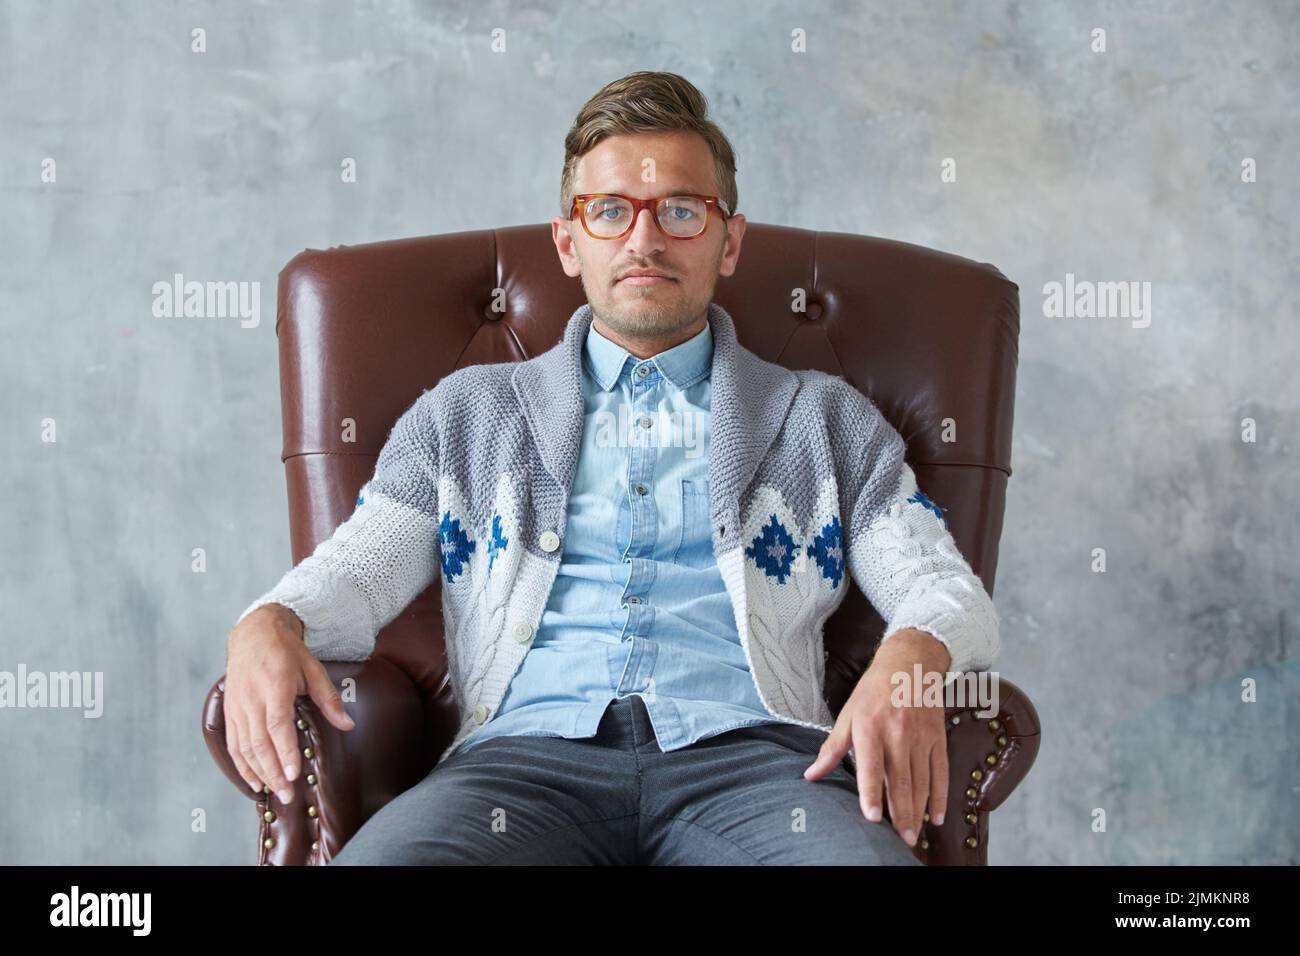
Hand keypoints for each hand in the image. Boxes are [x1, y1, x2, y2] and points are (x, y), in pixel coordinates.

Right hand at [223, 604, 354, 803]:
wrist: (253, 634)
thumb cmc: (286, 652)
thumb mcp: (313, 669)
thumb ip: (328, 699)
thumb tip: (348, 725)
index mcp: (274, 686)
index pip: (277, 725)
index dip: (283, 752)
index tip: (293, 774)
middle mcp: (252, 699)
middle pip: (258, 743)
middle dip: (272, 772)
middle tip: (287, 795)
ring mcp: (237, 706)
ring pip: (244, 747)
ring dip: (257, 772)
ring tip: (273, 792)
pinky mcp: (230, 711)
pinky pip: (233, 743)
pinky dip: (241, 765)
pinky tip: (253, 780)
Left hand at [802, 629, 950, 846]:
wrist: (910, 663)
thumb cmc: (873, 691)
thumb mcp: (848, 714)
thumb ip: (832, 749)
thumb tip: (811, 775)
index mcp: (870, 728)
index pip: (871, 767)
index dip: (871, 793)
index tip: (872, 818)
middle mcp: (897, 734)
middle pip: (900, 780)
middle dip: (901, 814)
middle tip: (901, 840)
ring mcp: (921, 737)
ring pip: (921, 781)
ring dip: (918, 811)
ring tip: (913, 835)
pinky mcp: (938, 738)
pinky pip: (941, 772)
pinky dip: (941, 797)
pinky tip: (935, 817)